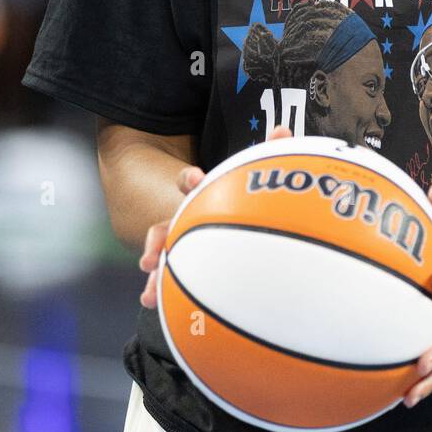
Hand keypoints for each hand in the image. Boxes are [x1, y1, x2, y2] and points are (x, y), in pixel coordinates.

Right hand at [138, 126, 292, 309]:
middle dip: (158, 240)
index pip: (189, 183)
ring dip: (155, 271)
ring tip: (149, 290)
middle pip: (166, 226)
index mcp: (202, 194)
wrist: (221, 209)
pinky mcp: (184, 263)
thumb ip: (268, 153)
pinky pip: (170, 275)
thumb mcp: (252, 175)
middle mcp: (186, 216)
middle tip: (152, 255)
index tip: (195, 179)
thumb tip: (282, 130)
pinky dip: (159, 288)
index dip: (189, 179)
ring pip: (164, 255)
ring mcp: (181, 241)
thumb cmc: (242, 193)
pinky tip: (152, 301)